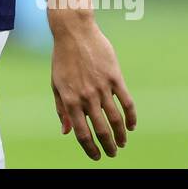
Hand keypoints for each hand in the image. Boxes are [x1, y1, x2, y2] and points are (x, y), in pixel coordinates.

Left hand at [49, 14, 136, 160]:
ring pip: (116, 120)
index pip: (81, 133)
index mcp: (69, 100)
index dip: (90, 148)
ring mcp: (101, 87)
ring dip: (121, 136)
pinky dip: (131, 117)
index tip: (96, 156)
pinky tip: (131, 126)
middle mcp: (86, 97)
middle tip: (113, 153)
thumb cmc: (63, 59)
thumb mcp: (56, 84)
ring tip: (122, 143)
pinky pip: (126, 102)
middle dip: (108, 146)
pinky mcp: (115, 78)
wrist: (74, 32)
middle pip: (101, 130)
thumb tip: (66, 132)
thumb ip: (61, 109)